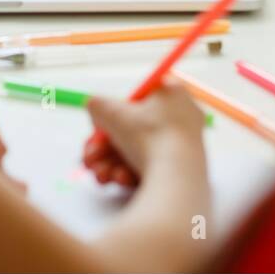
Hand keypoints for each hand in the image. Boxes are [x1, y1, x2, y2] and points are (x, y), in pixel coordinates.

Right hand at [81, 78, 206, 187]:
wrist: (177, 178)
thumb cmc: (148, 136)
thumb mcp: (111, 112)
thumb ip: (97, 106)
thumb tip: (94, 107)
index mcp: (173, 93)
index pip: (138, 98)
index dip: (114, 112)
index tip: (100, 125)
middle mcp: (183, 117)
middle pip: (133, 130)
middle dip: (104, 148)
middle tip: (90, 158)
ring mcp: (184, 146)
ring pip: (136, 153)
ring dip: (111, 163)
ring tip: (101, 173)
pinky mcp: (181, 171)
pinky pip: (149, 169)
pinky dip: (129, 174)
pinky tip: (118, 180)